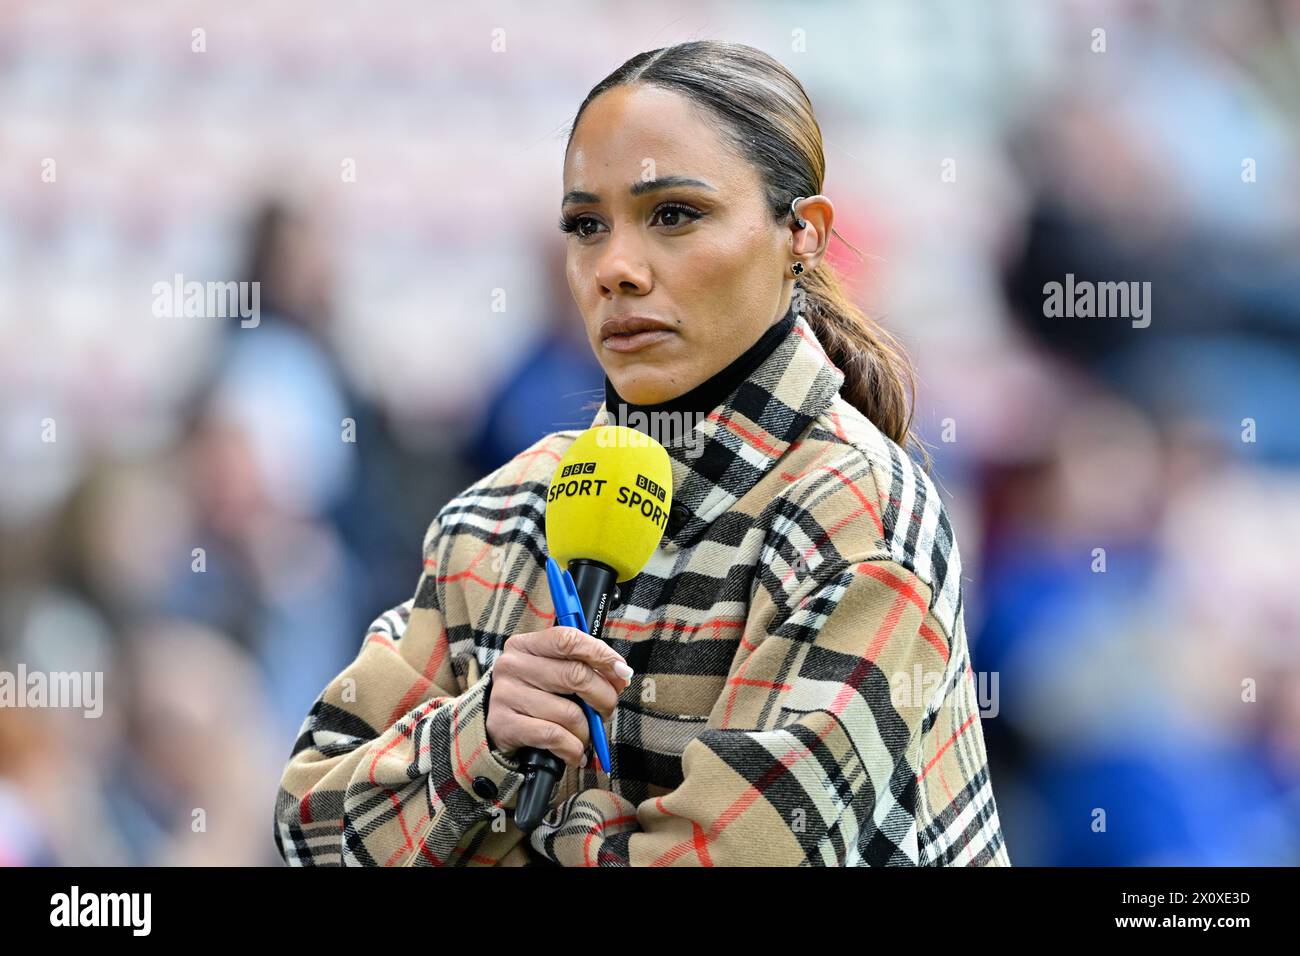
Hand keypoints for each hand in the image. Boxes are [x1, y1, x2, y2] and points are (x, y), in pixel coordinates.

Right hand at [485, 626, 633, 767]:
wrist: (496, 726)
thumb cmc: (535, 696)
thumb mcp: (552, 672)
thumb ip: (583, 667)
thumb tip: (621, 675)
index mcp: (526, 644)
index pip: (569, 639)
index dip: (601, 654)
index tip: (622, 672)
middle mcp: (512, 665)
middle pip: (575, 675)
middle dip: (603, 697)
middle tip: (608, 709)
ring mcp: (505, 695)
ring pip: (569, 713)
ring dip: (587, 730)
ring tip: (585, 735)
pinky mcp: (503, 724)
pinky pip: (553, 736)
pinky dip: (573, 748)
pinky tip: (575, 751)